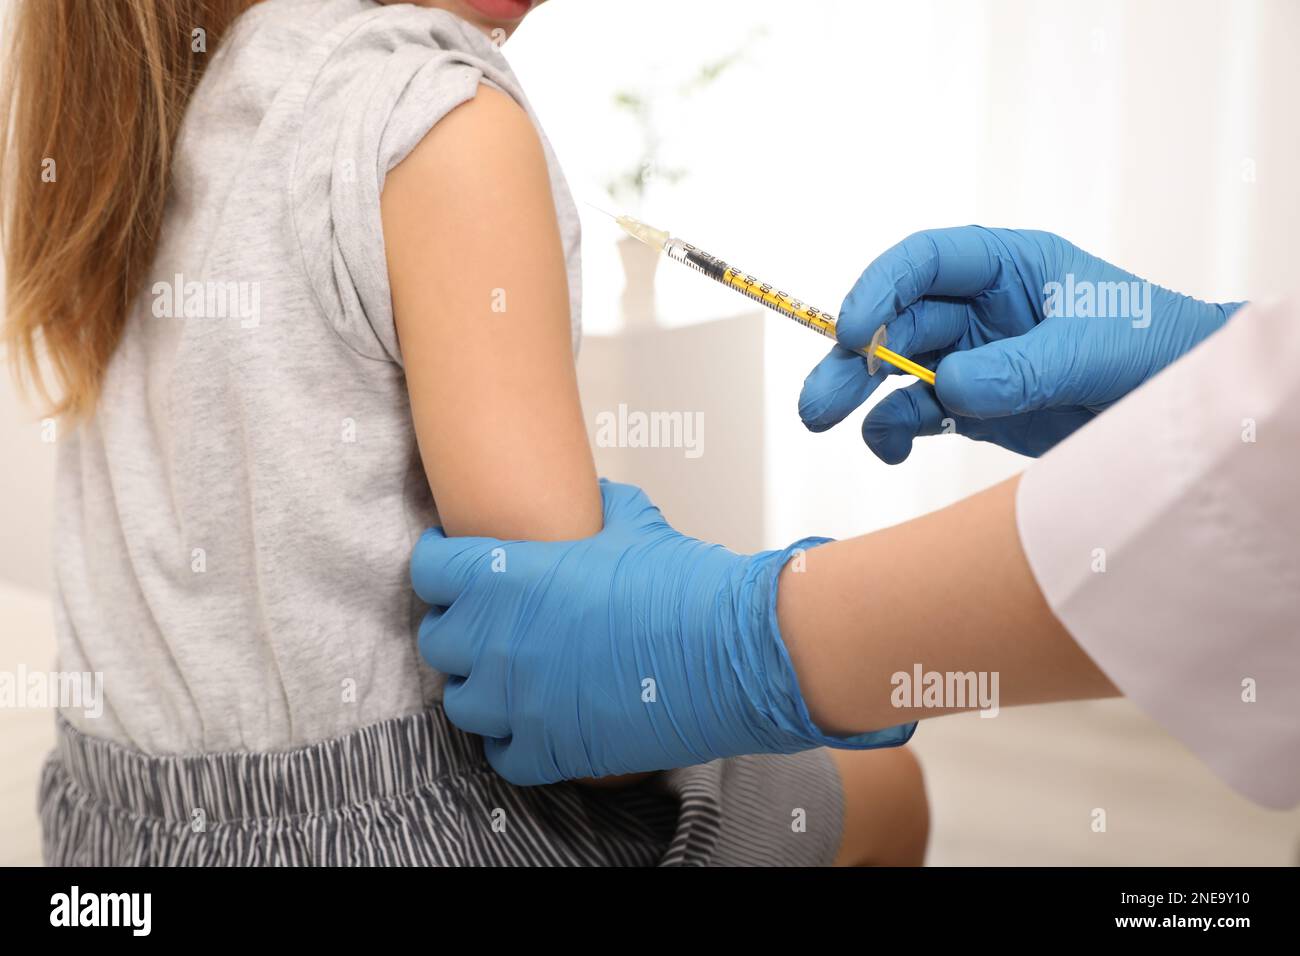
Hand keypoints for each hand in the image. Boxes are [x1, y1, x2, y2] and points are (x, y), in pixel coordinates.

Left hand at [410, 480, 914, 784]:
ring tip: (511, 677)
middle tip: (492, 622)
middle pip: (437, 639)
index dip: (443, 564)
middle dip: (461, 628)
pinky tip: (537, 722)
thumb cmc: (682, 582)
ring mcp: (515, 702)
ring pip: (461, 702)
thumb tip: (596, 499)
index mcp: (503, 577)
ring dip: (481, 687)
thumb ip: (597, 509)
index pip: (429, 570)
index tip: (454, 563)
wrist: (727, 650)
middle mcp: (494, 640)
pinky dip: (513, 740)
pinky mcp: (546, 750)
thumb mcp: (632, 523)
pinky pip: (500, 753)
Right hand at [799, 226, 1245, 459]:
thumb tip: (950, 386)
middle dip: (853, 358)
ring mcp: (973, 361)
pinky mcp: (974, 409)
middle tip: (820, 400)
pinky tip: (890, 451)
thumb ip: (1024, 367)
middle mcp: (980, 311)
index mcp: (1008, 268)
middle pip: (897, 324)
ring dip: (860, 397)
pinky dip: (894, 433)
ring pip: (897, 373)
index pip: (926, 263)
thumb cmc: (1160, 353)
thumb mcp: (1097, 350)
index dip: (879, 289)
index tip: (852, 331)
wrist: (1190, 419)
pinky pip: (916, 416)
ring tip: (826, 421)